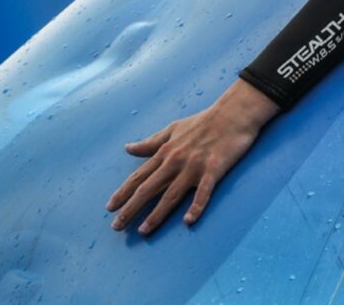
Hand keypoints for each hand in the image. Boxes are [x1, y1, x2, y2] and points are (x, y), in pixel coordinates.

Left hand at [107, 79, 278, 234]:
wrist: (234, 113)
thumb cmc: (203, 121)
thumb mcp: (173, 128)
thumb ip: (151, 142)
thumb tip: (128, 148)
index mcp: (165, 152)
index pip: (139, 177)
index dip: (123, 193)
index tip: (109, 208)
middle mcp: (175, 161)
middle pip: (148, 189)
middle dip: (130, 209)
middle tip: (116, 227)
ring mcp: (194, 167)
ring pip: (171, 195)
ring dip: (156, 215)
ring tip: (144, 231)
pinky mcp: (214, 170)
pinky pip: (203, 192)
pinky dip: (196, 206)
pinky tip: (188, 220)